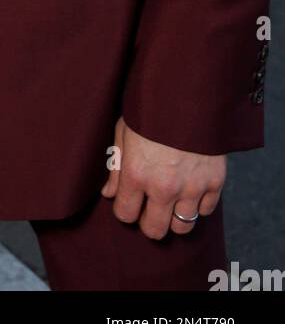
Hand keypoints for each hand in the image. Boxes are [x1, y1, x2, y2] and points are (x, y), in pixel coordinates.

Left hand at [101, 116, 224, 237]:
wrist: (189, 93)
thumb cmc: (151, 109)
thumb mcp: (124, 131)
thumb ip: (115, 166)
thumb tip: (108, 193)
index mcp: (136, 173)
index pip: (125, 215)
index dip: (125, 211)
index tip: (128, 202)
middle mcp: (164, 187)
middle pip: (154, 230)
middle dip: (149, 222)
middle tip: (149, 208)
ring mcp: (192, 187)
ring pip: (182, 227)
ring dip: (175, 218)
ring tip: (171, 202)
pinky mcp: (215, 182)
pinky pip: (205, 211)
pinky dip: (198, 204)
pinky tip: (190, 188)